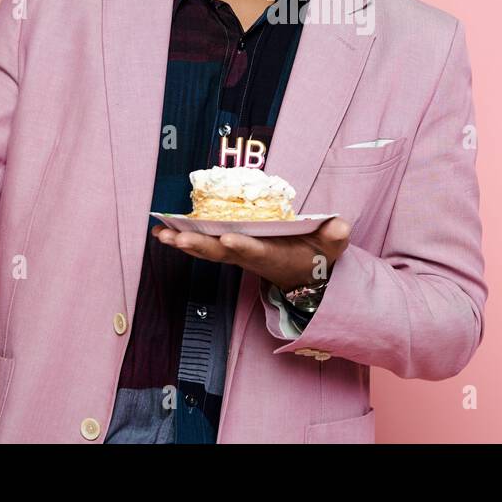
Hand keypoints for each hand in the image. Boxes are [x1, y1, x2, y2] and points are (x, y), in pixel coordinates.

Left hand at [150, 216, 351, 291]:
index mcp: (274, 255)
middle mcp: (251, 257)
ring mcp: (237, 255)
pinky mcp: (229, 249)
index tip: (228, 239)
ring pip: (207, 251)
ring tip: (161, 233)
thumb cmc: (317, 255)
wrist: (303, 275)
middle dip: (200, 246)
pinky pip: (203, 245)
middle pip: (222, 254)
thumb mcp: (332, 246)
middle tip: (179, 237)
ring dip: (184, 242)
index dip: (243, 246)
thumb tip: (340, 226)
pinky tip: (162, 230)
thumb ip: (335, 236)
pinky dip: (182, 238)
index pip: (257, 251)